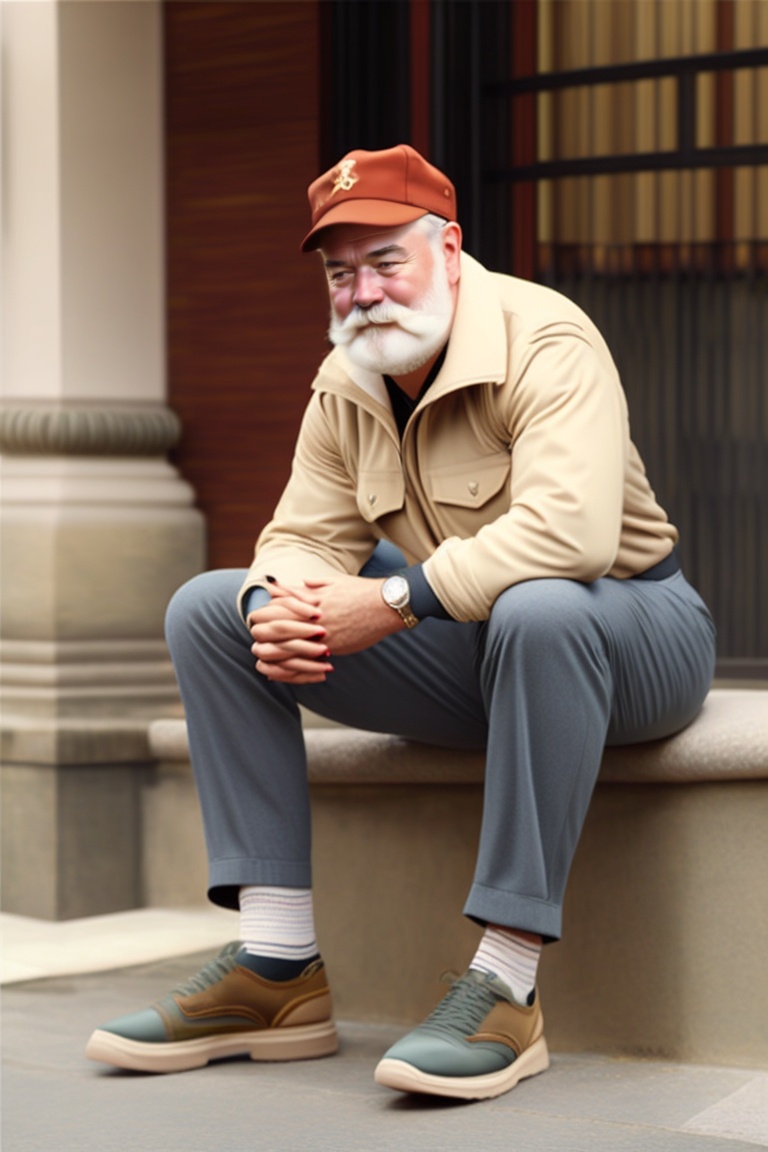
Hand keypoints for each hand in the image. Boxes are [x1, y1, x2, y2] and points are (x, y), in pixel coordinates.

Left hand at [248, 574, 404, 682]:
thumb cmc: (363, 591)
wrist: (386, 605)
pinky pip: (307, 659)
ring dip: (274, 649)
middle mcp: (314, 615)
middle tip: (255, 634)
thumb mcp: (336, 581)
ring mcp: (322, 632)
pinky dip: (294, 665)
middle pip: (279, 623)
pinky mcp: (333, 646)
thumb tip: (301, 583)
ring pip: (289, 643)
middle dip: (265, 629)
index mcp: (313, 597)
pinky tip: (284, 669)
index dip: (268, 609)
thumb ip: (316, 585)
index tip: (260, 615)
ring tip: (263, 654)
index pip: (281, 603)